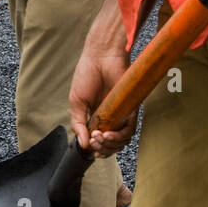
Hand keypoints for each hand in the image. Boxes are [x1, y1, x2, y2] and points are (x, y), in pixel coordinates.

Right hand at [69, 27, 132, 157]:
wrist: (100, 58)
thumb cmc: (87, 76)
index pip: (100, 142)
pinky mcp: (131, 108)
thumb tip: (83, 145)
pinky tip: (107, 133)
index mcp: (97, 118)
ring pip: (121, 141)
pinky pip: (130, 129)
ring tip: (99, 137)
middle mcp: (110, 119)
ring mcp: (121, 114)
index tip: (90, 147)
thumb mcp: (76, 103)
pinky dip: (119, 136)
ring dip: (109, 144)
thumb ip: (78, 124)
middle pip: (111, 145)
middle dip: (102, 148)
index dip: (96, 149)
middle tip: (93, 141)